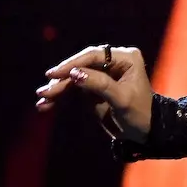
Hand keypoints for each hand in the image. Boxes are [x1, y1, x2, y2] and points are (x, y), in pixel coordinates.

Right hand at [36, 44, 153, 142]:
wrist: (143, 131)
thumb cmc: (139, 113)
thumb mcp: (122, 100)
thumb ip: (100, 84)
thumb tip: (75, 73)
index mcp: (126, 58)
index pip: (95, 55)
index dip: (73, 64)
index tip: (54, 75)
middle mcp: (114, 61)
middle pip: (81, 65)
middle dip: (62, 79)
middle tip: (44, 92)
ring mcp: (102, 72)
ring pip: (74, 76)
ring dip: (57, 88)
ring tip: (42, 100)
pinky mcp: (93, 85)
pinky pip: (73, 87)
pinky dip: (60, 96)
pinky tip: (46, 105)